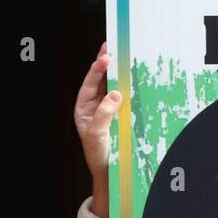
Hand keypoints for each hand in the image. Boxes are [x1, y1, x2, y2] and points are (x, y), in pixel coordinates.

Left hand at [74, 42, 121, 217]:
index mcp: (83, 108)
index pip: (90, 84)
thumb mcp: (97, 134)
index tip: (105, 57)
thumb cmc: (98, 155)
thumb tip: (116, 94)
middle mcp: (95, 106)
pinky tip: (134, 77)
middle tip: (112, 45)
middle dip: (107, 63)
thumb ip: (104, 114)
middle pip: (101, 80)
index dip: (97, 69)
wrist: (108, 172)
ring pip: (113, 86)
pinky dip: (129, 87)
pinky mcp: (121, 115)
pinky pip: (124, 98)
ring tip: (124, 56)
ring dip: (119, 73)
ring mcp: (109, 110)